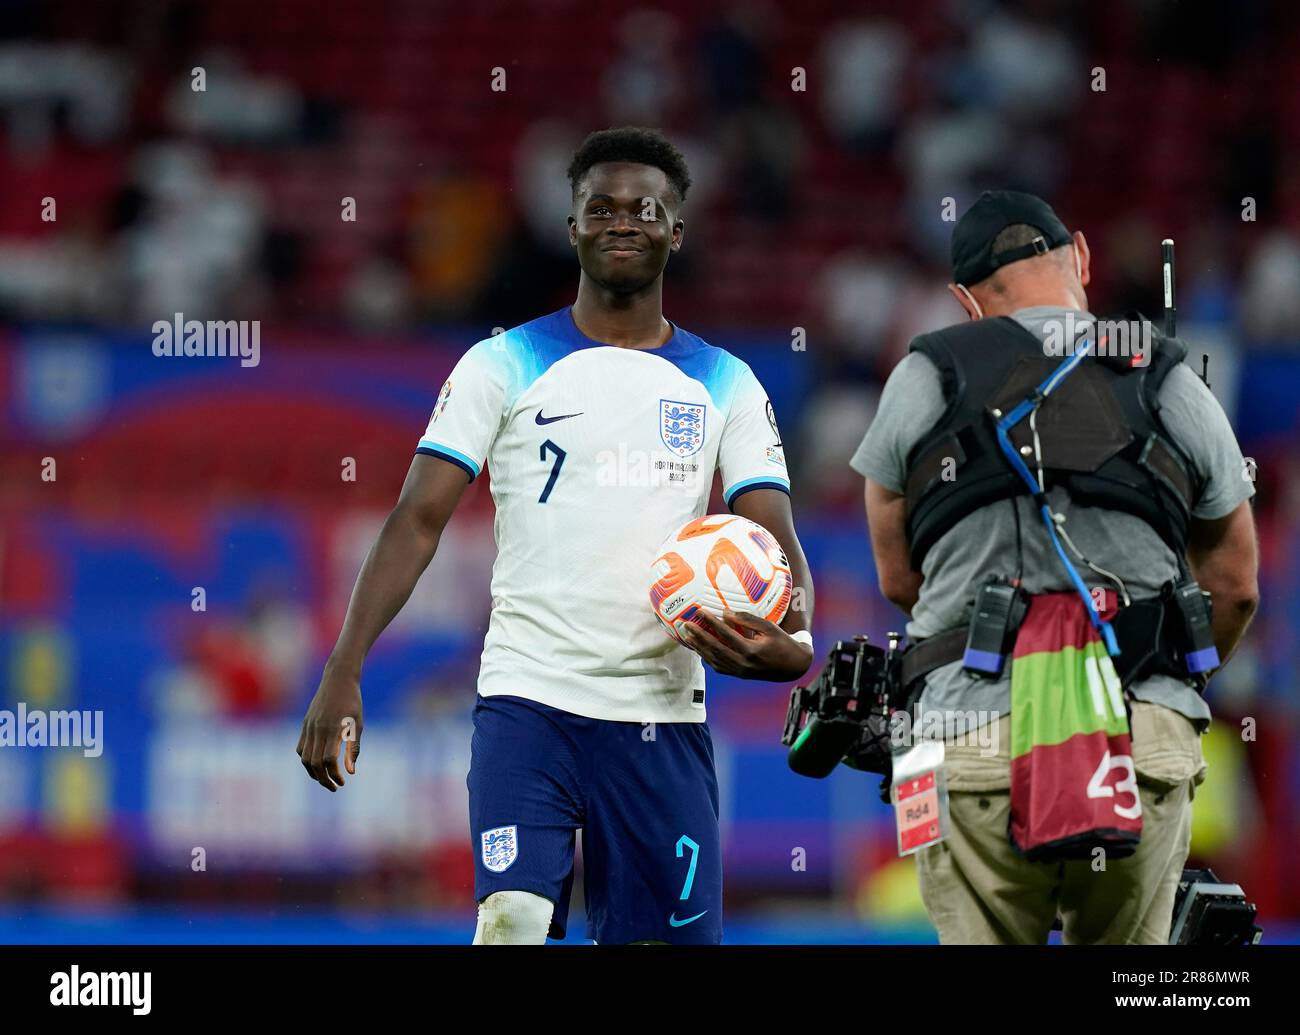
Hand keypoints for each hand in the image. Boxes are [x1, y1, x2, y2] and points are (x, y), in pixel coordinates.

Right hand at [296, 660, 363, 791]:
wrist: (337, 679)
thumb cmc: (353, 702)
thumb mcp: (358, 724)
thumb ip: (353, 748)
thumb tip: (351, 772)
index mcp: (333, 729)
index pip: (328, 760)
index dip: (334, 774)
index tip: (343, 782)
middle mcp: (317, 729)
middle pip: (314, 763)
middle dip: (323, 779)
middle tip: (335, 787)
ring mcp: (308, 727)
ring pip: (304, 758)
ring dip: (313, 772)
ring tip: (325, 779)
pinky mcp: (305, 724)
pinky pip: (301, 748)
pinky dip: (306, 760)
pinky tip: (317, 765)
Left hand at [681, 609, 812, 681]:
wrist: (792, 667)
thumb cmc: (782, 643)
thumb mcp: (769, 627)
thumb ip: (747, 620)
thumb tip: (726, 613)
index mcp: (751, 650)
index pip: (726, 634)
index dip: (711, 622)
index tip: (700, 611)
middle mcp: (743, 663)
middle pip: (715, 648)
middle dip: (699, 635)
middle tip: (686, 624)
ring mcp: (740, 671)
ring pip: (714, 659)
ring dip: (699, 647)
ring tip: (688, 636)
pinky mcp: (739, 675)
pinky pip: (719, 667)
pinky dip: (707, 658)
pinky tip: (699, 649)